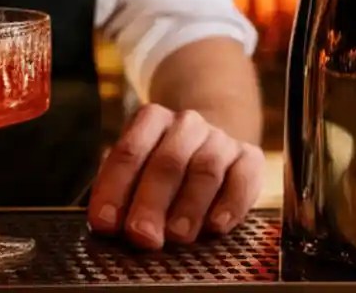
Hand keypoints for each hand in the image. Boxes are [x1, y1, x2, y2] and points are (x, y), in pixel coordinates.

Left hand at [87, 104, 264, 249]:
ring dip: (190, 206)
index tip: (104, 223)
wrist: (208, 144)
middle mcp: (187, 124)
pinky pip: (244, 179)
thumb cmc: (160, 166)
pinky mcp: (251, 157)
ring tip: (177, 236)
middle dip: (151, 202)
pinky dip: (231, 204)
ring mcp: (221, 139)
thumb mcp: (134, 170)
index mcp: (151, 119)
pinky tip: (216, 226)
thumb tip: (106, 223)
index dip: (114, 189)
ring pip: (206, 170)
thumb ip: (120, 192)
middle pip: (168, 163)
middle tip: (142, 236)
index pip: (128, 152)